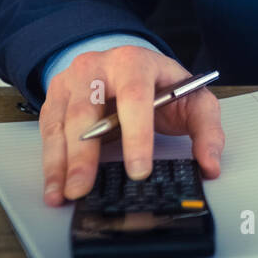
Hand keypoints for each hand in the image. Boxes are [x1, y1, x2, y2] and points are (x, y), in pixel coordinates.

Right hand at [39, 45, 224, 205]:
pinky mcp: (56, 96)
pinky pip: (48, 130)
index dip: (136, 135)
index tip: (138, 170)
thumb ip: (207, 129)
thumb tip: (210, 164)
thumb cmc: (160, 84)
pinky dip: (50, 161)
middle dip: (84, 154)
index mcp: (136, 63)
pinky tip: (54, 186)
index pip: (135, 97)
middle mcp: (99, 67)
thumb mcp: (192, 98)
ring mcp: (73, 80)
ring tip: (63, 194)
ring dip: (60, 162)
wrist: (128, 64)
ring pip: (62, 122)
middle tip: (84, 188)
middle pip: (87, 110)